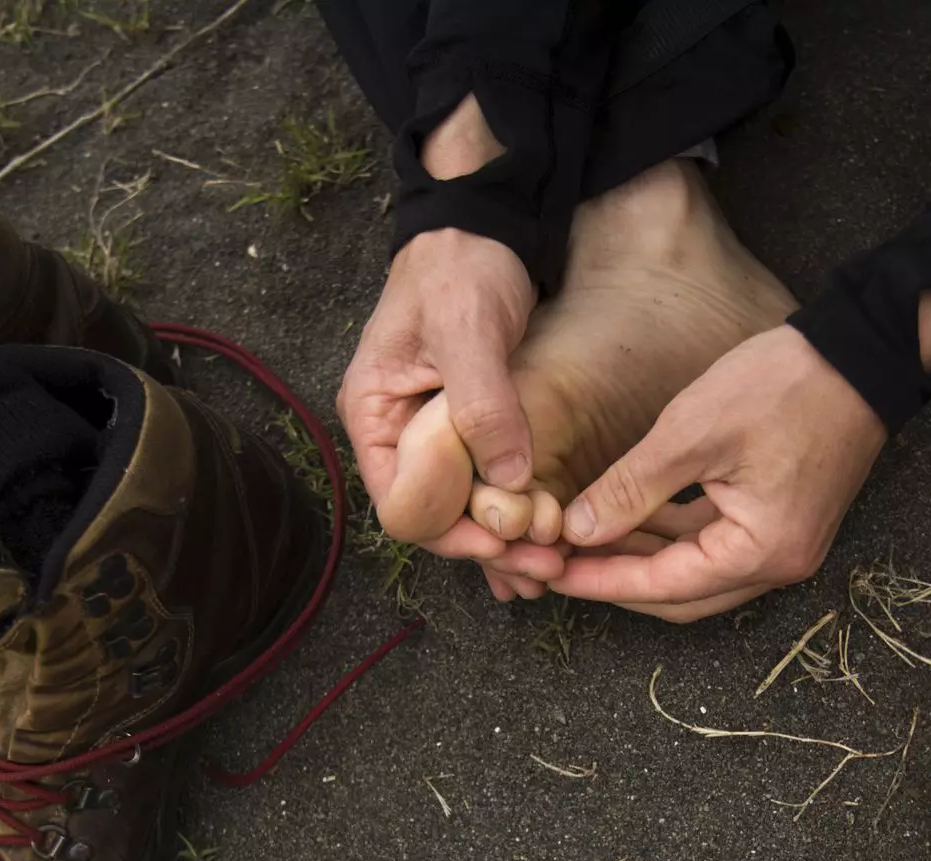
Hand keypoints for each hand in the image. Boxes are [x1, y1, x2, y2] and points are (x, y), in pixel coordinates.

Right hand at [336, 92, 556, 569]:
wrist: (486, 221)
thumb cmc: (460, 265)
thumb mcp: (467, 329)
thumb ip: (481, 404)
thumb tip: (506, 479)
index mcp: (375, 415)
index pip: (402, 506)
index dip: (452, 533)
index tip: (505, 542)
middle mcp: (399, 435)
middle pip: (435, 518)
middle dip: (488, 546)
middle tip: (546, 568)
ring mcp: (434, 434)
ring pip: (464, 509)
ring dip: (507, 538)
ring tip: (555, 563)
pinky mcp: (472, 428)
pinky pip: (488, 485)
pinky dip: (516, 512)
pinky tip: (551, 536)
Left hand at [546, 325, 887, 620]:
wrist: (860, 350)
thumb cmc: (783, 386)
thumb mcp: (692, 434)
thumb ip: (631, 489)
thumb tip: (577, 532)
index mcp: (762, 551)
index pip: (664, 586)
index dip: (602, 581)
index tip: (550, 572)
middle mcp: (778, 563)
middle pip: (681, 594)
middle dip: (618, 579)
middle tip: (559, 562)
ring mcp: (784, 544)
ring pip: (695, 571)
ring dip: (642, 558)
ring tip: (583, 539)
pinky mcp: (781, 520)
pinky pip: (714, 544)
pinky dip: (671, 536)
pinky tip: (628, 518)